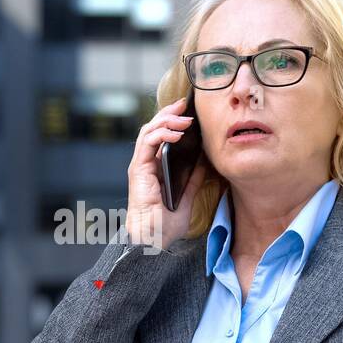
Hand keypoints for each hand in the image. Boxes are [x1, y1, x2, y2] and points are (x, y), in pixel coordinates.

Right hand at [125, 96, 209, 251]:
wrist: (154, 239)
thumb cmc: (165, 224)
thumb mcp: (187, 197)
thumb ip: (193, 179)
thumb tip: (204, 161)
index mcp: (155, 169)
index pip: (161, 136)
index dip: (173, 121)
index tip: (189, 112)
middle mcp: (145, 163)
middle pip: (154, 128)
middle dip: (169, 113)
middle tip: (185, 104)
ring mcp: (140, 165)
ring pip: (149, 130)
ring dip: (167, 120)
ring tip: (185, 118)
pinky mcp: (138, 168)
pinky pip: (147, 142)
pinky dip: (162, 133)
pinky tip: (177, 133)